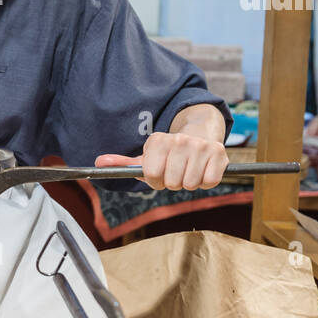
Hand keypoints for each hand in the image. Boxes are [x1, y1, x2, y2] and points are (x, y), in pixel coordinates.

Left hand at [96, 131, 228, 190]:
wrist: (199, 133)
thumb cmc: (168, 153)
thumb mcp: (146, 156)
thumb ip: (123, 163)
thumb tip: (98, 163)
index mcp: (158, 140)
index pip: (151, 176)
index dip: (155, 180)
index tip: (159, 173)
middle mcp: (180, 140)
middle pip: (172, 183)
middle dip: (172, 183)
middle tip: (175, 172)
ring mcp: (201, 146)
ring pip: (190, 184)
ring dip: (188, 183)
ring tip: (187, 170)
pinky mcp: (219, 153)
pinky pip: (209, 182)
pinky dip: (205, 181)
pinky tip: (201, 170)